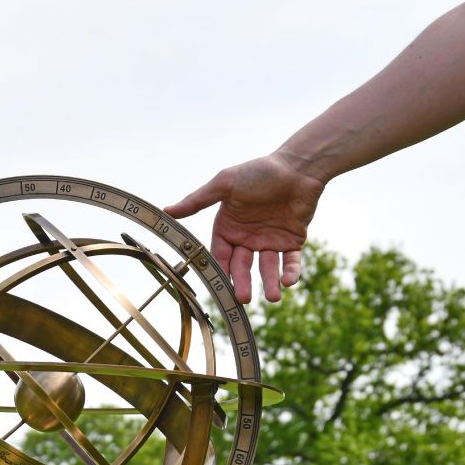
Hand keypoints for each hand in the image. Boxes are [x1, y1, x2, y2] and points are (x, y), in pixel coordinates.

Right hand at [164, 153, 325, 302]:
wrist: (298, 166)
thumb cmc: (260, 172)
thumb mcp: (224, 184)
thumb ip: (197, 200)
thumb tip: (166, 212)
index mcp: (229, 227)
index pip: (221, 256)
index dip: (220, 271)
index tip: (219, 287)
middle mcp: (247, 238)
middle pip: (242, 267)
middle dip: (243, 283)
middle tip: (243, 298)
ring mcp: (270, 241)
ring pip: (268, 269)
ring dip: (270, 283)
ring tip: (273, 296)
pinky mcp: (293, 241)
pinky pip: (291, 262)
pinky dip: (290, 273)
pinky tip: (289, 281)